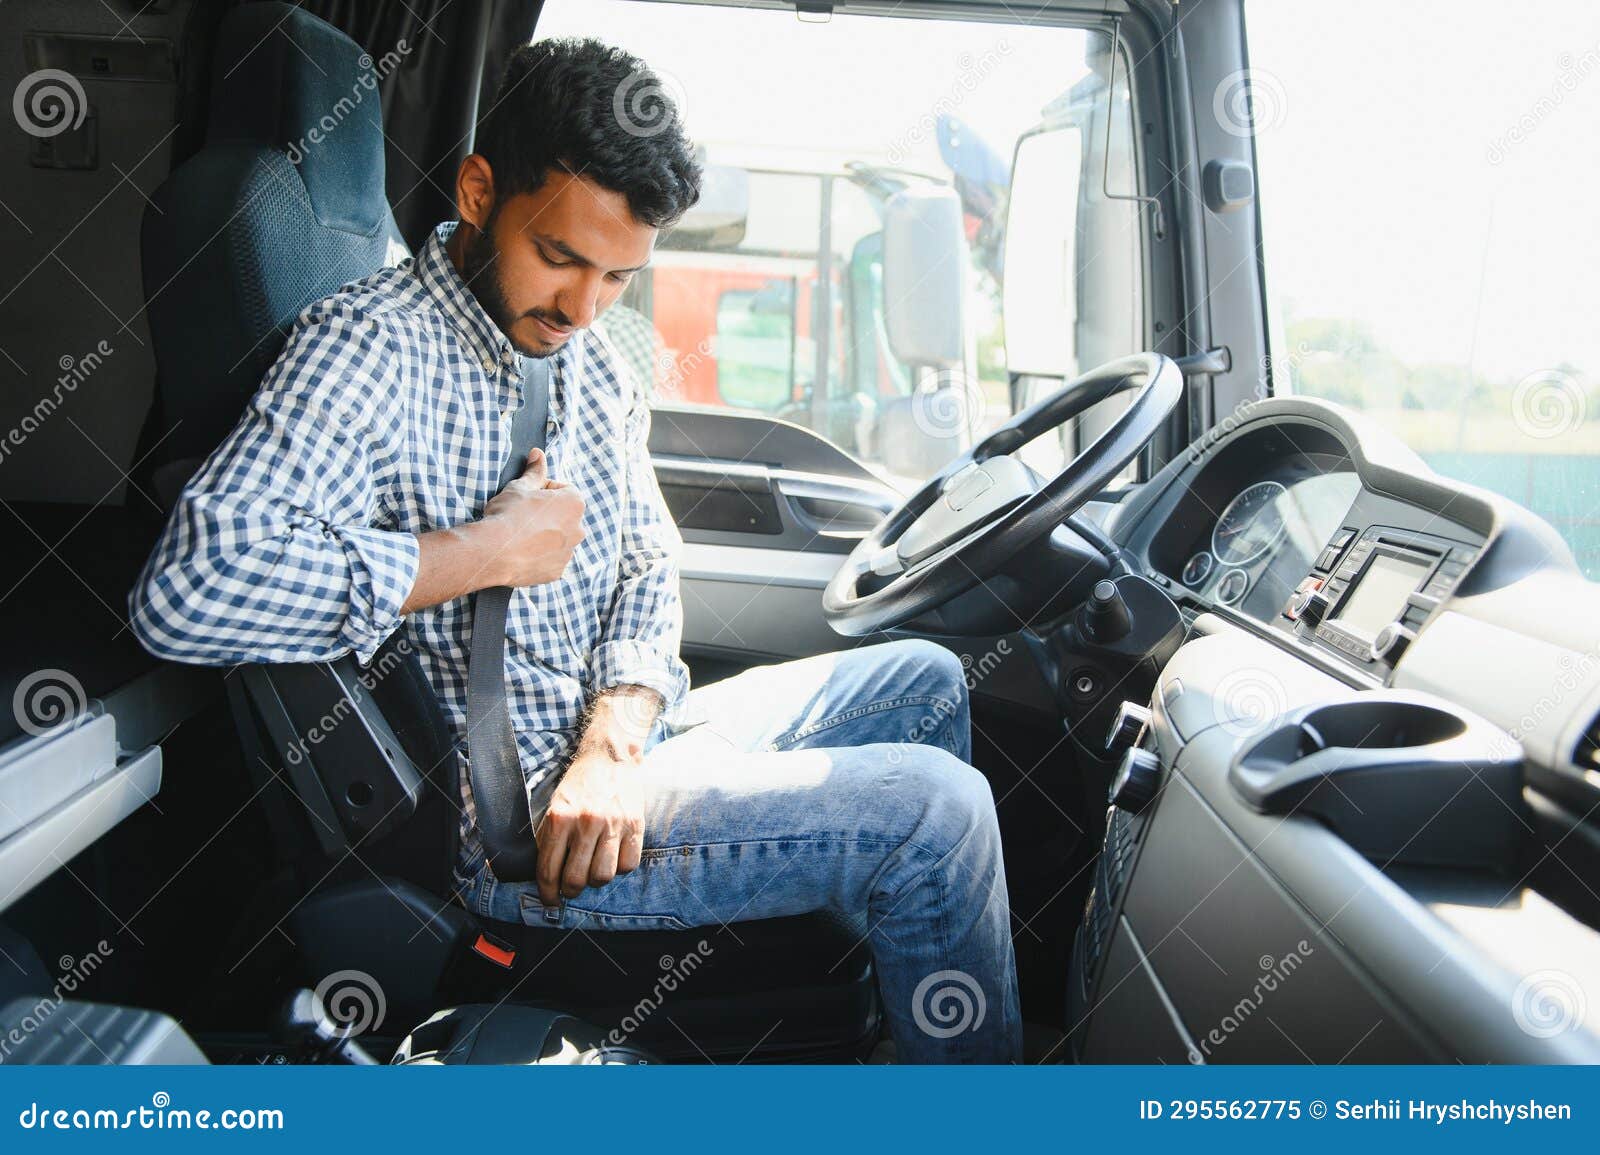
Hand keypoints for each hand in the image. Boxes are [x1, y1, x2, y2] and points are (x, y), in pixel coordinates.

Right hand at [479, 448, 584, 586]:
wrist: (492, 551)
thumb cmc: (508, 515)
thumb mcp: (520, 487)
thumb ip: (534, 471)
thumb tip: (538, 454)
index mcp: (574, 504)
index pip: (564, 490)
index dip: (544, 490)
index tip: (528, 497)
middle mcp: (578, 529)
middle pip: (563, 516)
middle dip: (547, 514)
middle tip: (522, 516)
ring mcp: (568, 553)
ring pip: (558, 538)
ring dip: (545, 535)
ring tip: (520, 535)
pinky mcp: (557, 572)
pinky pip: (550, 559)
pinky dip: (540, 555)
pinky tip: (521, 552)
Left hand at [535, 748, 645, 904]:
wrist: (609, 755)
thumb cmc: (579, 784)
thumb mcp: (555, 806)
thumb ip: (549, 838)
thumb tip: (545, 875)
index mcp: (560, 818)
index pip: (549, 870)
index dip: (548, 893)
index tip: (550, 900)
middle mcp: (586, 822)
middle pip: (576, 879)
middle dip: (571, 891)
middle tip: (571, 889)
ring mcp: (613, 823)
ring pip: (603, 876)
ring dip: (596, 881)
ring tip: (593, 872)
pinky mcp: (635, 823)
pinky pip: (628, 865)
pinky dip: (620, 868)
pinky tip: (613, 858)